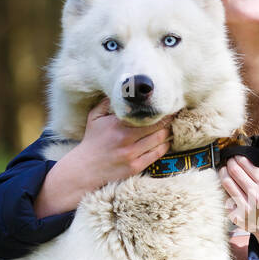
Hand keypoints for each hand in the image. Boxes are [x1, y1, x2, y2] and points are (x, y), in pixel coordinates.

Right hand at [34, 98, 172, 216]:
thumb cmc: (91, 141)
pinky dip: (164, 146)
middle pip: (157, 126)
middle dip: (168, 120)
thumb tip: (122, 90)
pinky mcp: (135, 167)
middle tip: (174, 114)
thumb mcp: (95, 117)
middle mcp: (126, 139)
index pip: (146, 114)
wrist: (85, 169)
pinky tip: (166, 141)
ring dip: (168, 132)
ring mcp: (132, 154)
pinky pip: (157, 154)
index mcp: (117, 124)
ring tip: (172, 126)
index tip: (166, 104)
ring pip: (160, 140)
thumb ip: (107, 102)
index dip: (159, 109)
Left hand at [218, 156, 258, 256]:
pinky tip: (228, 187)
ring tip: (224, 170)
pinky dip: (225, 190)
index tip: (236, 156)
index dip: (238, 157)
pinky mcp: (236, 216)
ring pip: (226, 182)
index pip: (245, 163)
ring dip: (223, 173)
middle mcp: (256, 195)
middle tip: (229, 161)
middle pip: (233, 171)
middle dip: (229, 162)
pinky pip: (225, 197)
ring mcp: (245, 207)